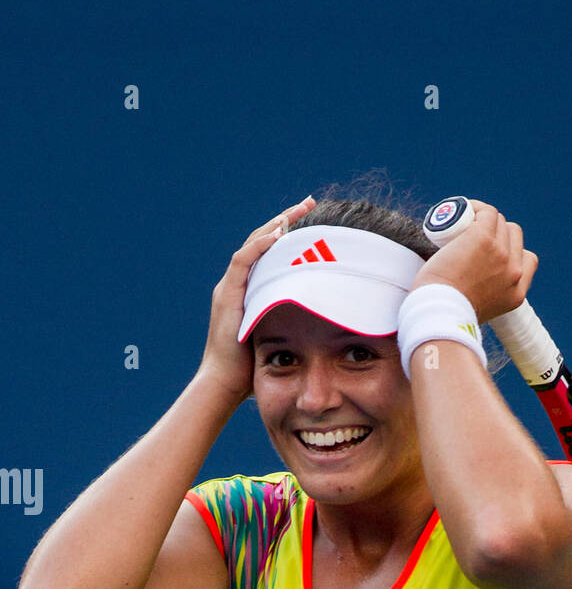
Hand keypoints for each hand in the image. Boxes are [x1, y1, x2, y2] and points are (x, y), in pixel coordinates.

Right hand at [197, 196, 316, 400]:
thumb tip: (329, 324)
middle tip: (310, 203)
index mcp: (249, 291)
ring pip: (253, 245)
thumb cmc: (252, 371)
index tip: (314, 220)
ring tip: (298, 211)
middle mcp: (237, 284)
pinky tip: (279, 234)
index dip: (291, 235)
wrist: (225, 385)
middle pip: (262, 241)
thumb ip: (296, 325)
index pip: (270, 254)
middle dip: (287, 220)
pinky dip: (261, 245)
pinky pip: (244, 261)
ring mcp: (230, 287)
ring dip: (276, 226)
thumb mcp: (280, 339)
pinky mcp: (228, 295)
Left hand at [409, 200, 537, 323]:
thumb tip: (475, 285)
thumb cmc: (448, 313)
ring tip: (464, 224)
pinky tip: (464, 212)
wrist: (438, 312)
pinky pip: (486, 212)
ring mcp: (501, 254)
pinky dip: (476, 208)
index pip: (528, 259)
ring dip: (484, 218)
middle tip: (472, 237)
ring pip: (499, 221)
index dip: (511, 251)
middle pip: (513, 235)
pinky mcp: (483, 238)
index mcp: (516, 294)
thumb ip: (487, 298)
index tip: (491, 253)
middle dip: (496, 232)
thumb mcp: (480, 311)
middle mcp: (513, 272)